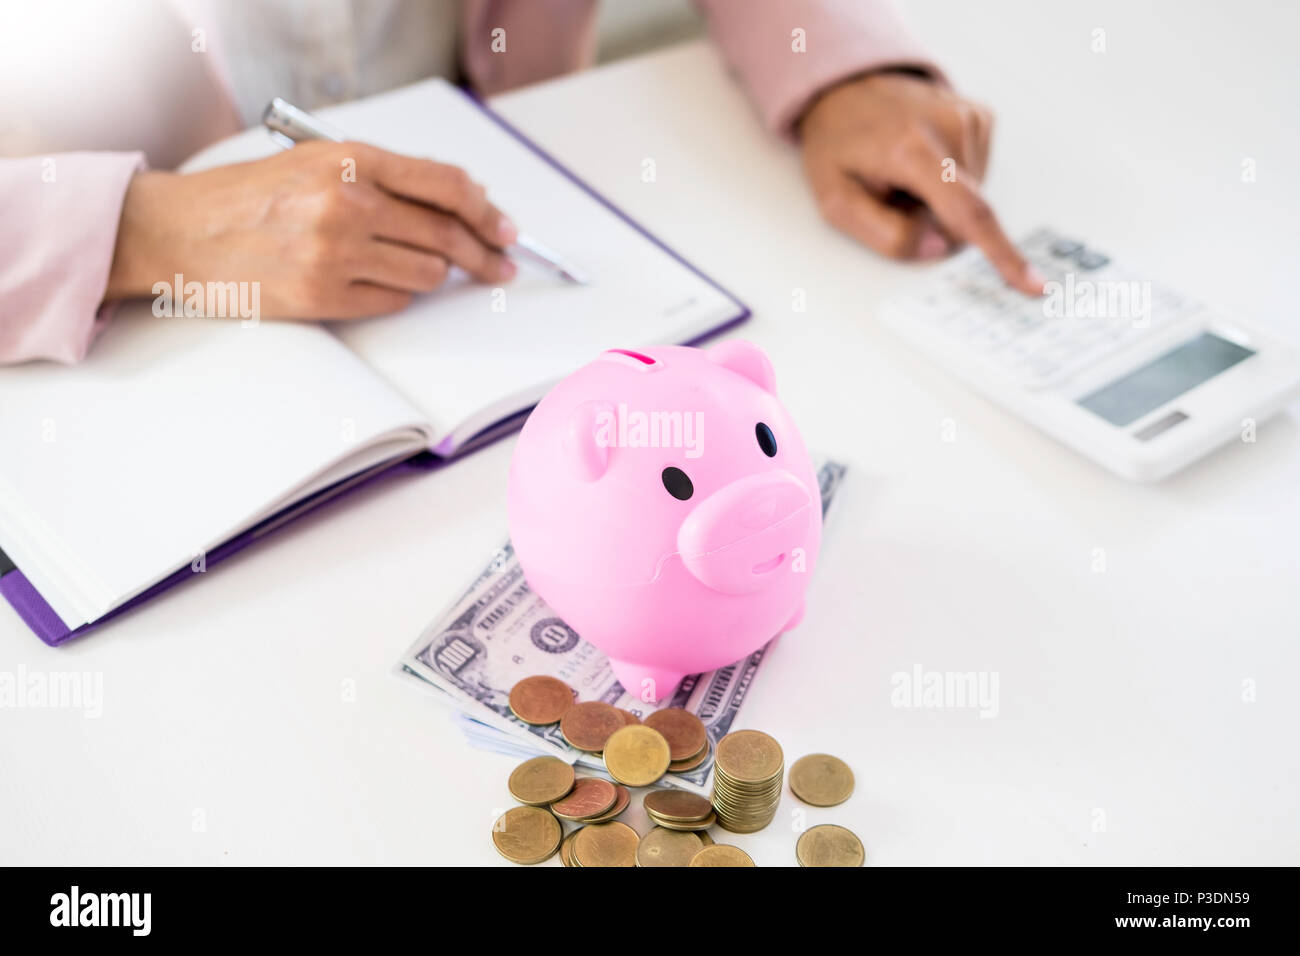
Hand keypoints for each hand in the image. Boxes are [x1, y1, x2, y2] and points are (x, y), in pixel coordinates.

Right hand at [105, 140, 518, 317]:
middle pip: (446, 236)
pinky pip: (392, 303)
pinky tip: (372, 283)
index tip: (506, 230)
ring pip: (425, 275)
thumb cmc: (248, 196)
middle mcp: (347, 204)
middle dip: (482, 256)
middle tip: (500, 267)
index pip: (447, 186)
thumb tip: (458, 204)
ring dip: (429, 276)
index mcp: (350, 160)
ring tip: (407, 267)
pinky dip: (394, 297)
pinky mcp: (322, 296)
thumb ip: (384, 177)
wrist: (179, 231)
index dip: (488, 212)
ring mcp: (335, 253)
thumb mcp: (316, 162)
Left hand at [798, 71, 1043, 294]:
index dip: (1001, 254)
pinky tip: (923, 159)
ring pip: (971, 198)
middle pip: (962, 215)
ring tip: (905, 171)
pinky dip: (950, 180)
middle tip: (892, 193)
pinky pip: (975, 175)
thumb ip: (884, 235)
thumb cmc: (838, 145)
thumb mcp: (836, 201)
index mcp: (912, 150)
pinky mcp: (981, 117)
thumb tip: (937, 248)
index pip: (967, 212)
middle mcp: (950, 127)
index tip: (1033, 284)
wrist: (846, 88)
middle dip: (930, 220)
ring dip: (938, 199)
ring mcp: (971, 118)